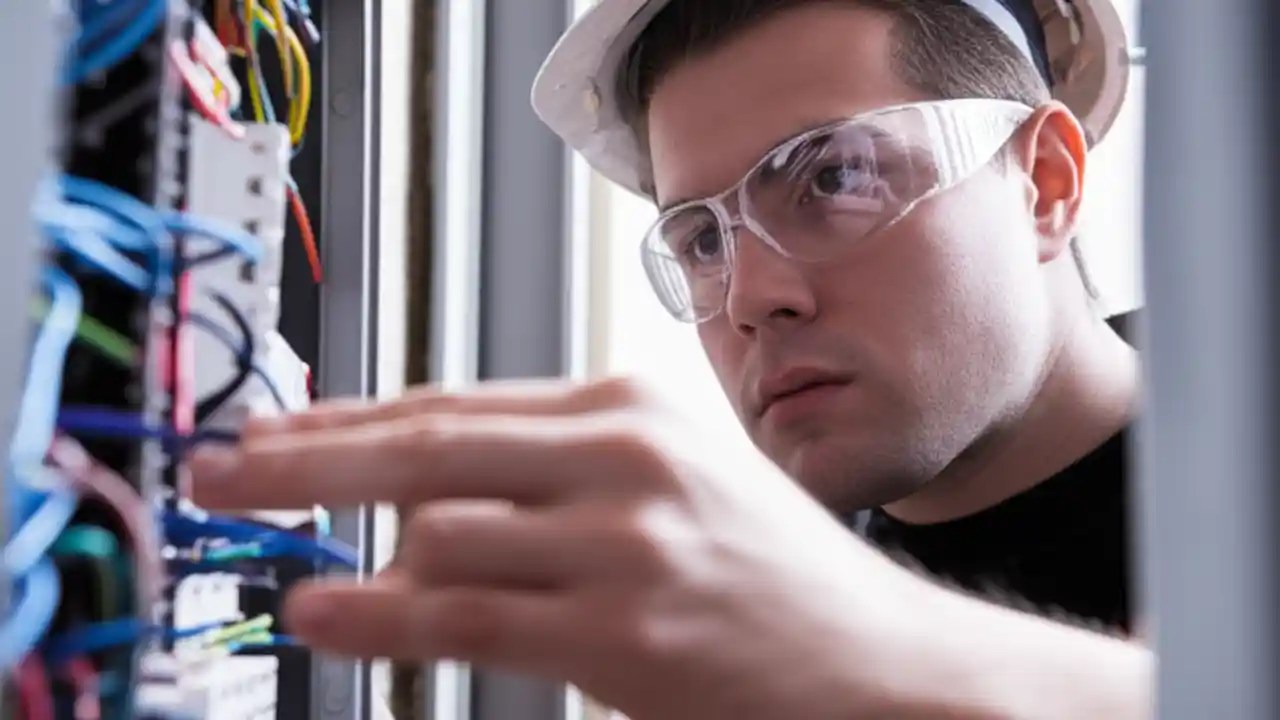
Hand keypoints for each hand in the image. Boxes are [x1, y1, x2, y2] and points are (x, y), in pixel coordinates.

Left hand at [191, 378, 933, 719]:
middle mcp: (624, 457)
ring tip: (303, 580)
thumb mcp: (662, 479)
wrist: (873, 656)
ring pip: (438, 533)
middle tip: (222, 473)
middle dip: (301, 461)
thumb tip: (408, 511)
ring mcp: (625, 543)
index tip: (267, 432)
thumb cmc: (763, 565)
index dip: (343, 419)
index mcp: (627, 405)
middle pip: (425, 445)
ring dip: (356, 558)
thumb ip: (542, 476)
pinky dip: (379, 617)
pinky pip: (467, 616)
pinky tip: (323, 614)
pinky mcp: (623, 632)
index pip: (452, 400)